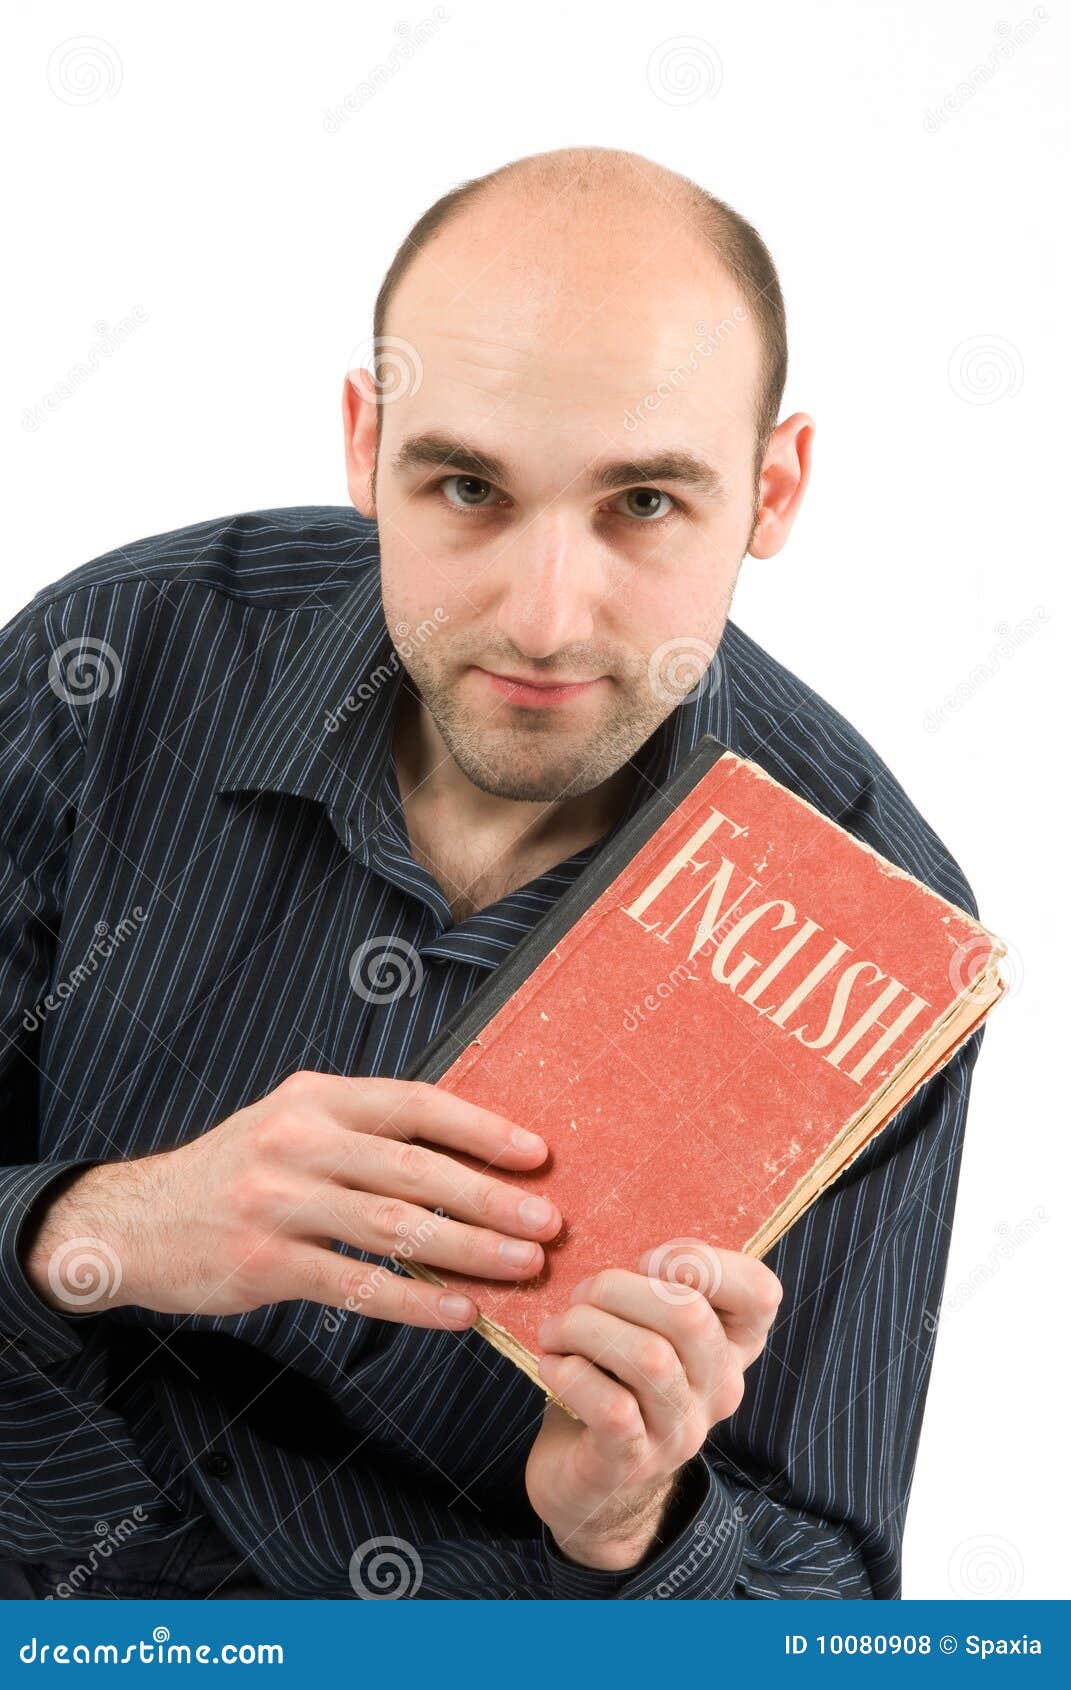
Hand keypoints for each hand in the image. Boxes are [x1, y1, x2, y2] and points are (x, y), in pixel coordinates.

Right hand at [22, 1071, 561, 1327]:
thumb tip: (467, 1156)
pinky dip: (414, 1300)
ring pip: (395, 1227)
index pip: (415, 1103)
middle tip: (548, 1222)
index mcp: (316, 1097)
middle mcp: (298, 1140)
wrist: (136, 1221)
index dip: (481, 1127)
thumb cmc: (238, 1172)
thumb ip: (365, 1132)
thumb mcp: (293, 1124)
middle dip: (491, 1197)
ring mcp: (278, 1202)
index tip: (537, 1153)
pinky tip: (459, 1312)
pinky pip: (356, 1285)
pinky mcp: (263, 1263)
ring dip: (469, 1249)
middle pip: (415, 1168)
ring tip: (523, 1265)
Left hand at [525, 1241, 782, 1569]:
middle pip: (688, 1315)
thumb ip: (651, 1284)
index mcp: (731, 1345)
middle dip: (619, 1289)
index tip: (648, 1262)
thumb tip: (616, 1216)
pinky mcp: (634, 1461)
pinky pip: (612, 1406)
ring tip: (557, 1330)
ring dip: (587, 1328)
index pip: (761, 1292)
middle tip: (581, 1295)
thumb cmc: (612, 1381)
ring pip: (649, 1357)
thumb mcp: (642, 1329)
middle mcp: (719, 1388)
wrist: (590, 1484)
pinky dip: (571, 1374)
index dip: (704, 1260)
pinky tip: (553, 1366)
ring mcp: (681, 1430)